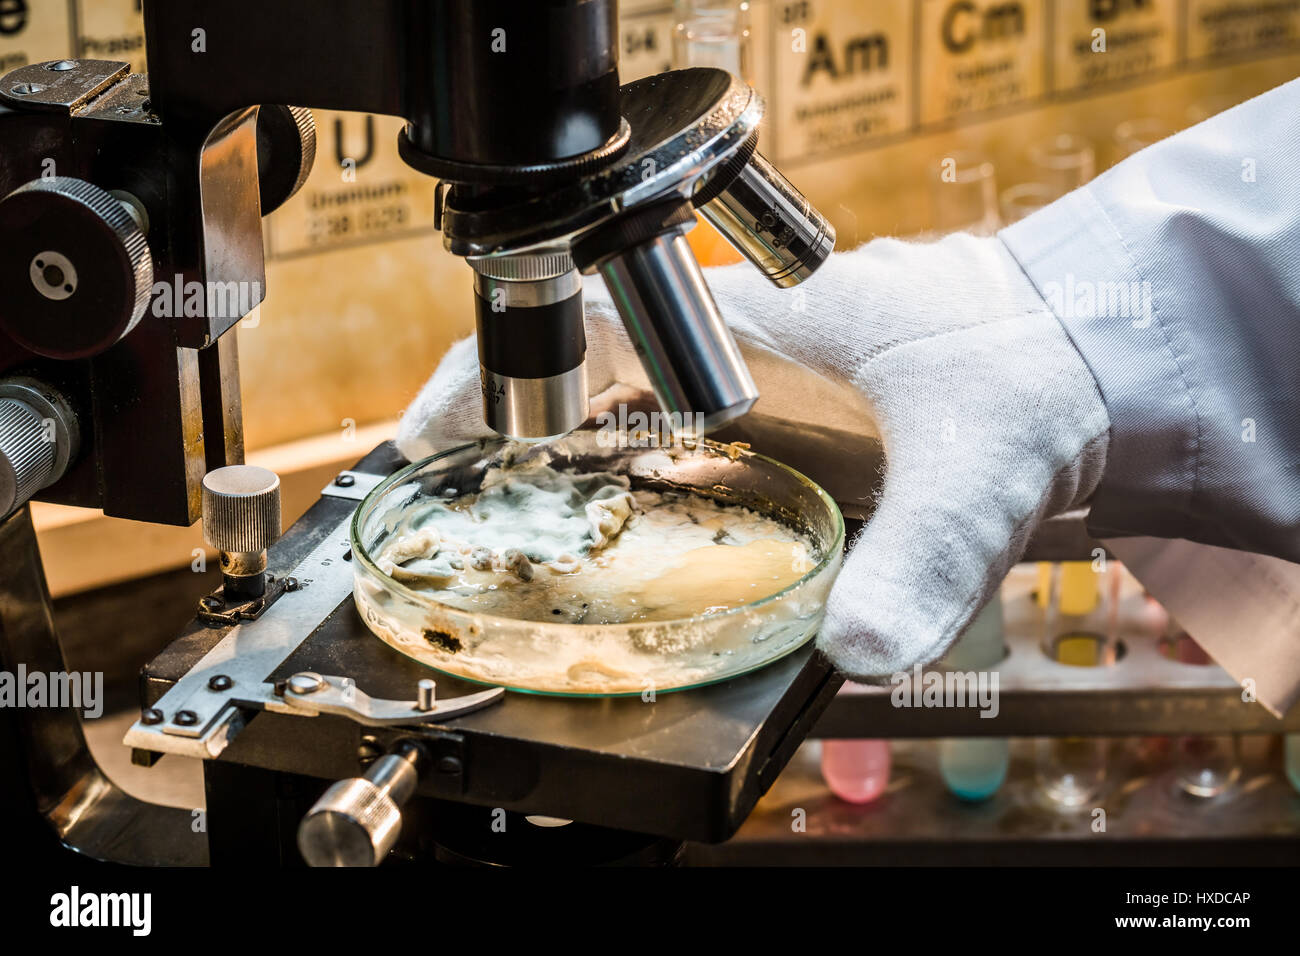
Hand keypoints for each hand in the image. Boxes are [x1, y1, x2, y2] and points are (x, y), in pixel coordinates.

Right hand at [397, 232, 1108, 681]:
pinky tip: (633, 577)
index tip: (428, 445)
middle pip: (586, 394)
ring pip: (631, 440)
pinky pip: (690, 479)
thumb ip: (922, 557)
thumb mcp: (980, 461)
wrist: (1101, 357)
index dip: (490, 377)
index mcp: (757, 325)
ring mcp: (765, 402)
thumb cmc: (1043, 361)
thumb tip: (859, 650)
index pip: (586, 326)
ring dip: (574, 494)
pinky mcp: (793, 445)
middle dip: (514, 458)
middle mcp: (742, 359)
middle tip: (457, 539)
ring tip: (518, 571)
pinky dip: (646, 520)